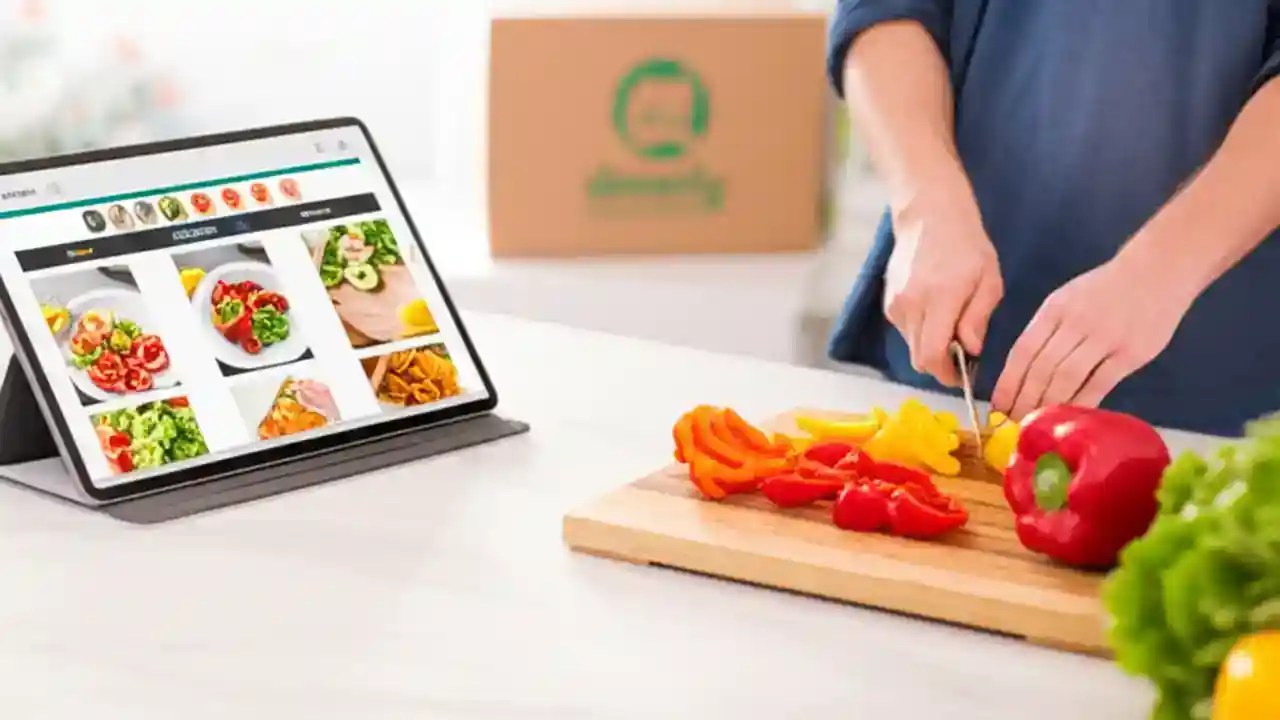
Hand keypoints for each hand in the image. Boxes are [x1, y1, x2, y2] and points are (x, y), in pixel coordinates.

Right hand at [884, 197, 1002, 385]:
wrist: (929, 215)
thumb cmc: (966, 245)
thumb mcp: (989, 280)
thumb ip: (978, 318)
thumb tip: (972, 350)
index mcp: (939, 299)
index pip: (931, 356)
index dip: (945, 374)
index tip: (962, 375)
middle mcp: (910, 305)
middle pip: (918, 357)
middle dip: (940, 363)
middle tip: (961, 352)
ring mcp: (895, 304)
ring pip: (911, 345)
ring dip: (930, 345)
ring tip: (950, 324)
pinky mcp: (888, 301)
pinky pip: (905, 330)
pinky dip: (921, 331)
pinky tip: (935, 310)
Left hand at [991, 255, 1195, 419]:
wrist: (1158, 271)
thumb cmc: (1106, 289)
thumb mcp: (1067, 299)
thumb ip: (1047, 331)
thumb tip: (1024, 373)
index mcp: (1055, 309)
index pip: (1022, 351)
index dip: (1008, 382)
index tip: (997, 404)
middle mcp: (1075, 323)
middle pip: (1041, 368)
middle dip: (1024, 399)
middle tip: (1013, 423)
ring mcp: (1104, 338)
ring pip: (1066, 378)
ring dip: (1047, 405)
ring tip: (1036, 424)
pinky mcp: (1130, 353)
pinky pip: (1099, 384)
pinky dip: (1081, 403)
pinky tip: (1070, 418)